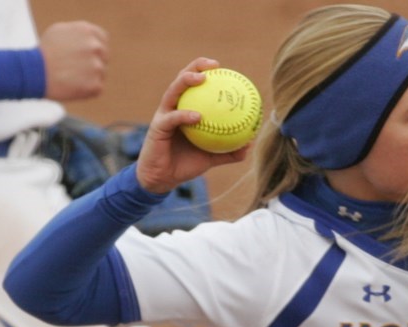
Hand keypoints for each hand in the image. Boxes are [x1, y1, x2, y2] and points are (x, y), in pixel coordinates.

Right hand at [39, 22, 108, 102]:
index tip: (87, 56)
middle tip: (75, 68)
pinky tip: (72, 85)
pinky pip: (96, 88)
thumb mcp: (60, 31)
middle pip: (103, 57)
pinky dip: (86, 89)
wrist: (35, 72)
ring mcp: (97, 66)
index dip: (95, 49)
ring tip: (70, 76)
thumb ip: (80, 34)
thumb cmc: (45, 52)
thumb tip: (91, 39)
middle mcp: (95, 47)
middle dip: (92, 62)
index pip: (103, 40)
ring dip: (89, 76)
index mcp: (88, 31)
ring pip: (100, 73)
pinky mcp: (96, 85)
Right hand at [134, 59, 252, 193]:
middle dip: (196, 67)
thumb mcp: (211, 158)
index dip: (206, 72)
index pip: (194, 85)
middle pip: (182, 79)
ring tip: (202, 79)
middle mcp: (173, 107)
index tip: (223, 68)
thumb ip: (228, 151)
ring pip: (173, 91)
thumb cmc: (185, 164)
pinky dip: (184, 115)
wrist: (163, 179)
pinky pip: (172, 118)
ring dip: (186, 81)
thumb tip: (250, 144)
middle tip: (213, 65)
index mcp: (184, 109)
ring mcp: (163, 115)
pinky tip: (197, 116)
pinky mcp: (157, 126)